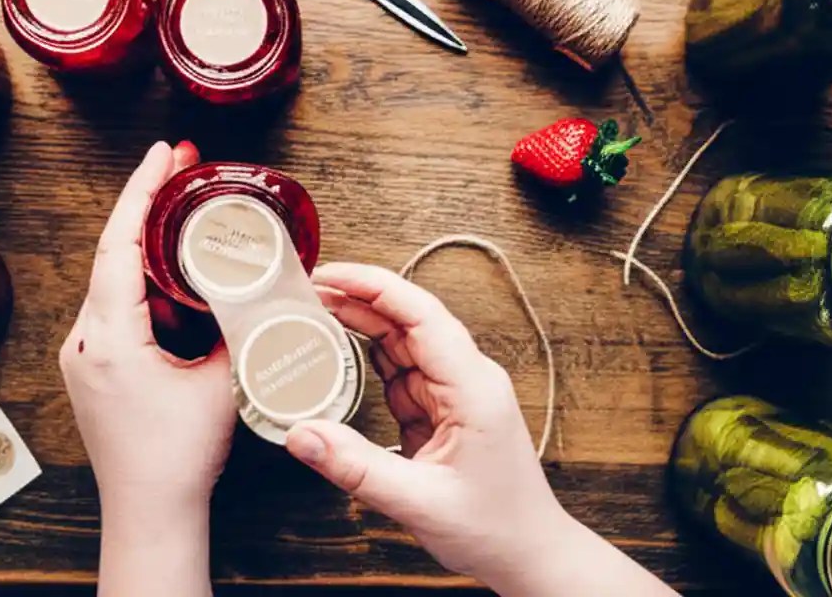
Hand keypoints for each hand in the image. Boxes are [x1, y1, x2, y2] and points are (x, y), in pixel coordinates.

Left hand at [59, 141, 233, 596]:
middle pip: (113, 255)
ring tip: (187, 220)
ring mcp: (82, 357)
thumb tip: (243, 286)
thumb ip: (229, 327)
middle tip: (183, 169)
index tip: (163, 153)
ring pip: (115, 283)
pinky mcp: (91, 371)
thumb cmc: (179, 457)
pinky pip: (116, 312)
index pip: (120, 245)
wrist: (150, 512)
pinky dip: (145, 287)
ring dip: (149, 250)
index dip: (141, 192)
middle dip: (147, 208)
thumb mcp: (219, 382)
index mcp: (110, 338)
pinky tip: (175, 280)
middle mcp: (84, 341)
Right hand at [287, 263, 675, 595]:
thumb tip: (301, 434)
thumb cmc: (495, 528)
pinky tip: (336, 355)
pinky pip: (398, 374)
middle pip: (408, 320)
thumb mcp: (420, 501)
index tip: (330, 276)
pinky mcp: (440, 411)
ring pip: (401, 343)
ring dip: (359, 325)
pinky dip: (365, 361)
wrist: (529, 556)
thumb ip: (357, 467)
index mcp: (473, 387)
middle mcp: (466, 379)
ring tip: (312, 314)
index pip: (421, 315)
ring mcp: (454, 393)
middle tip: (305, 291)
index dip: (374, 287)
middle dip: (357, 298)